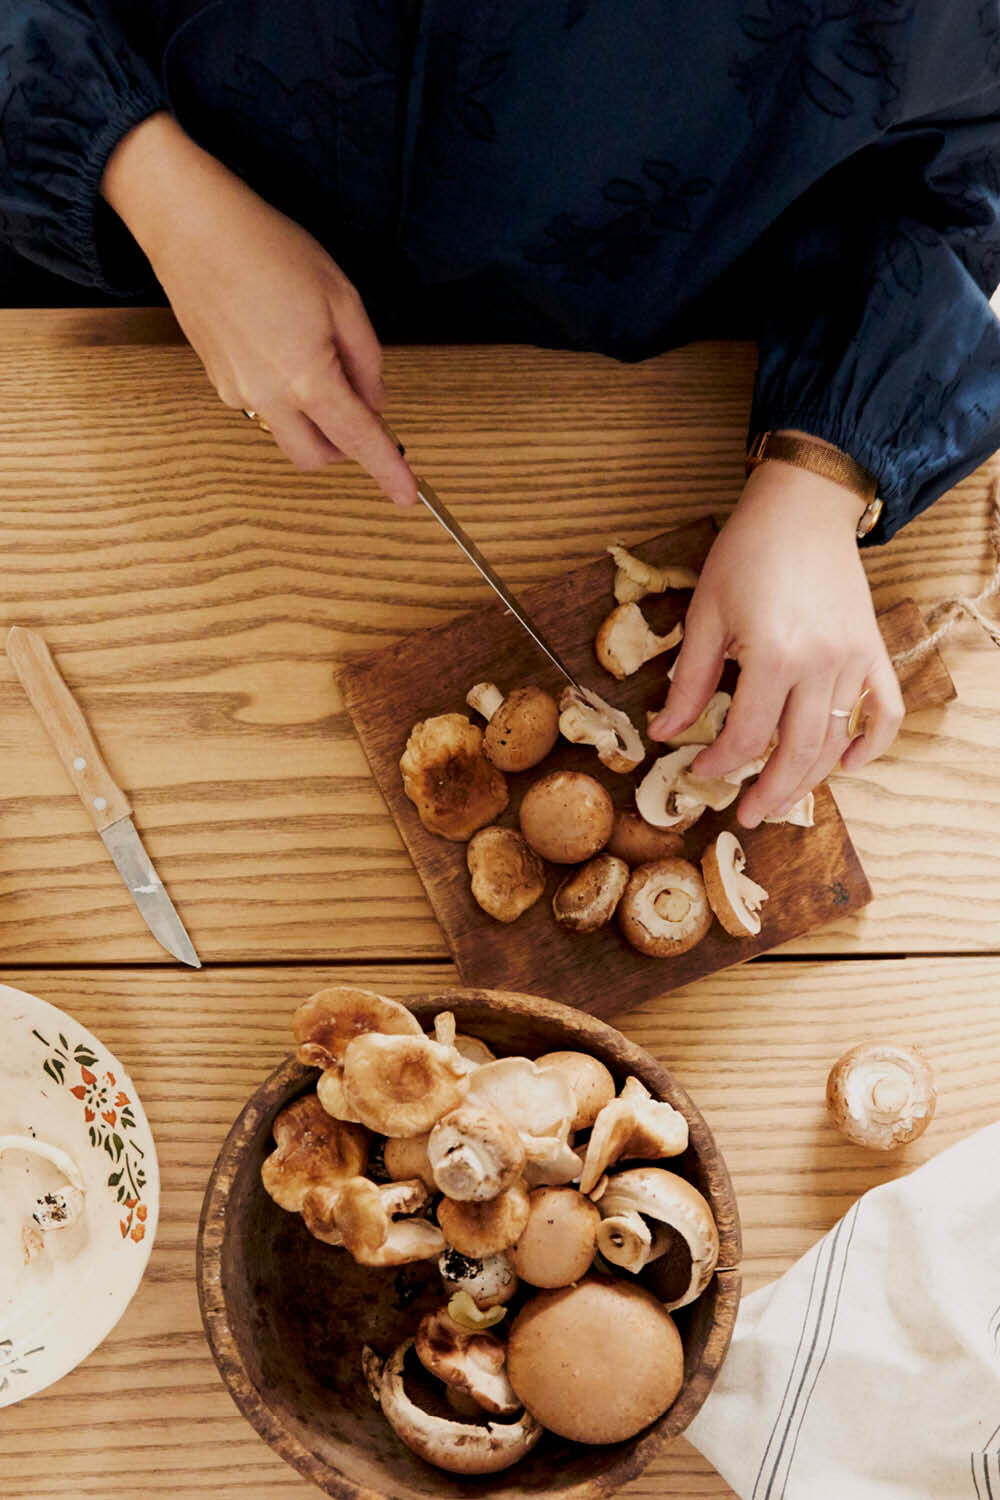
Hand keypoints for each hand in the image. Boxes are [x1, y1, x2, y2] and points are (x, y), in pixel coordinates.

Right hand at [101, 113, 415, 503]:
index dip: (388, 470)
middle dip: (345, 445)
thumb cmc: (268, 249)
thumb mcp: (341, 297)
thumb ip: (366, 358)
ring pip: (288, 435)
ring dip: (313, 421)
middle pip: (317, 456)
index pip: (359, 440)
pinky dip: (286, 398)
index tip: (407, 494)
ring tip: (315, 355)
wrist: (191, 227)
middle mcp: (268, 398)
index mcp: (308, 378)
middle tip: (359, 402)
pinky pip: (263, 409)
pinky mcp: (219, 383)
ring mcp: (238, 394)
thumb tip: (375, 401)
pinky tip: (282, 346)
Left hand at [647, 458, 904, 826]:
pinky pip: (885, 709)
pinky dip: (871, 743)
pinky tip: (847, 765)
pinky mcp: (873, 649)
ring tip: (780, 799)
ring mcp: (853, 659)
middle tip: (747, 814)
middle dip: (769, 791)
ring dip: (809, 779)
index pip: (748, 735)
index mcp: (774, 656)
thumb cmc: (747, 553)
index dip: (721, 762)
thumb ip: (690, 681)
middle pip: (798, 751)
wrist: (801, 507)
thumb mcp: (706, 615)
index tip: (699, 770)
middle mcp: (821, 664)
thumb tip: (665, 732)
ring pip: (837, 739)